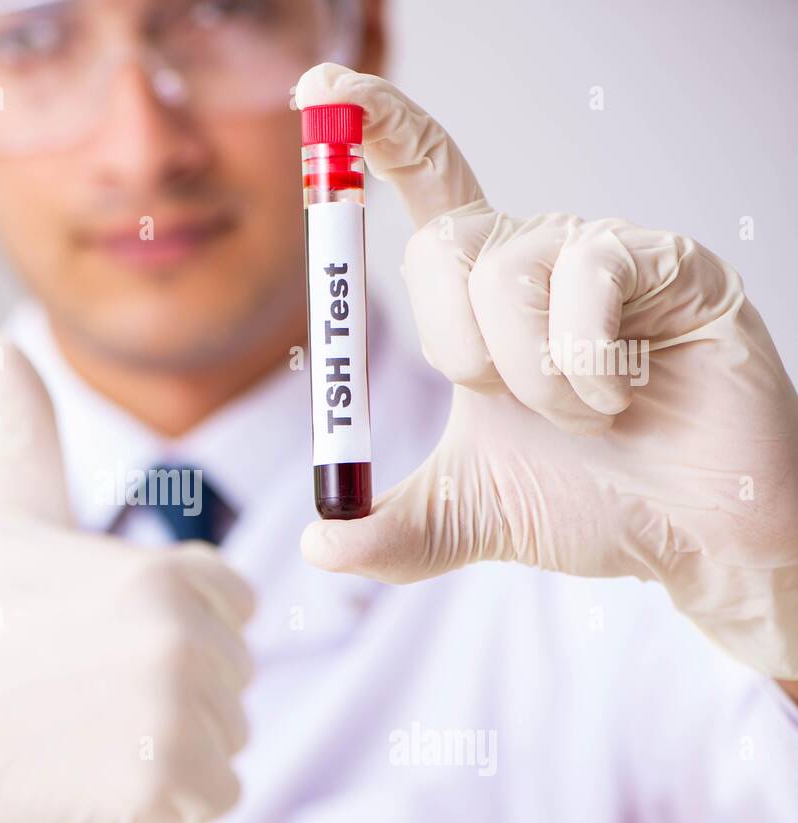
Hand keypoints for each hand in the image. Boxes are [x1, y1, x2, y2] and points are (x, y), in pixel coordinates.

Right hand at [0, 336, 254, 822]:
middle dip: (175, 691)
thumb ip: (27, 430)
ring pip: (229, 736)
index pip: (234, 605)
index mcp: (165, 572)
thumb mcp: (9, 519)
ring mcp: (174, 714)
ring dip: (174, 747)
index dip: (177, 627)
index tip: (103, 641)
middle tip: (86, 694)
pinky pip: (216, 797)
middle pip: (235, 675)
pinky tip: (100, 778)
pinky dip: (170, 801)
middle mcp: (182, 636)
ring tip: (90, 734)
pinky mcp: (161, 787)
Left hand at [296, 63, 797, 680]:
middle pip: (441, 244)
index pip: (425, 188)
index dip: (375, 133)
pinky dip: (587, 368)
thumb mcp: (465, 519)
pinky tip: (626, 395)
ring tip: (585, 414)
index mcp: (483, 294)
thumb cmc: (587, 504)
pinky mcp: (670, 262)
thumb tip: (319, 547)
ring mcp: (603, 252)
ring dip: (531, 379)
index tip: (321, 89)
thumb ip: (389, 531)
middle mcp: (537, 255)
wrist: (690, 537)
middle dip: (458, 351)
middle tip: (513, 403)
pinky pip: (586, 280)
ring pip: (507, 272)